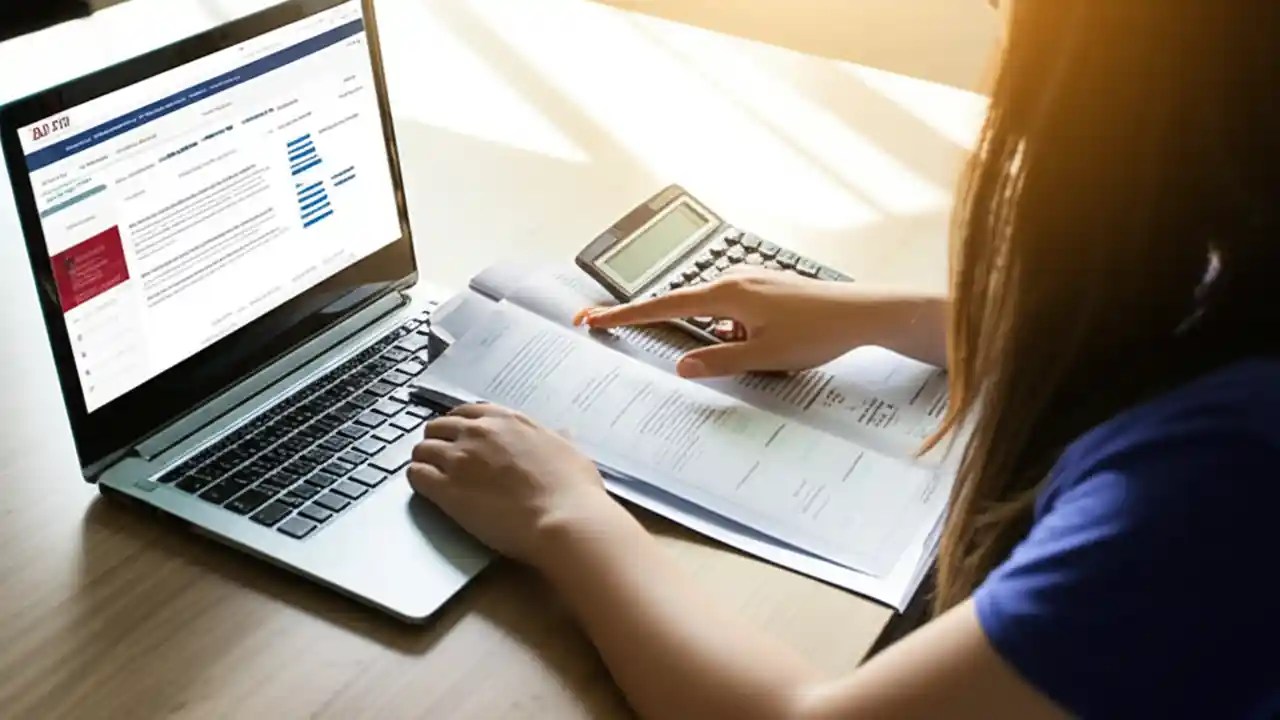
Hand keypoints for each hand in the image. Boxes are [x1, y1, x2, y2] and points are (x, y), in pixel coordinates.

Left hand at [407, 403, 620, 565]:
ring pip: (421, 449)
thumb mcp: (570, 451)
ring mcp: (459, 459)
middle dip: (437, 441)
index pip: (467, 412)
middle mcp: (478, 432)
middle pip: (438, 427)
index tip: (459, 437)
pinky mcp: (446, 489)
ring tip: (429, 474)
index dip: (460, 426)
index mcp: (507, 420)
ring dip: (424, 460)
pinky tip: (424, 489)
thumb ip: (557, 438)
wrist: (563, 518)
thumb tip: (563, 433)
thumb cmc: (573, 488)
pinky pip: (415, 475)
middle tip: (441, 458)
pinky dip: (417, 480)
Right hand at [576, 268, 892, 377]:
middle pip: (682, 305)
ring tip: (755, 352)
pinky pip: (733, 312)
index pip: (662, 307)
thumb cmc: (816, 332)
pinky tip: (763, 346)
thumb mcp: (762, 356)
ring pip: (713, 313)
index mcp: (725, 294)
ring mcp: (750, 281)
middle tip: (637, 333)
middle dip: (661, 323)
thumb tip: (681, 366)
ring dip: (716, 336)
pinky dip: (734, 331)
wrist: (862, 312)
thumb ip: (717, 362)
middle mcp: (733, 280)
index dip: (625, 315)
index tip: (593, 319)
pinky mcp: (764, 288)